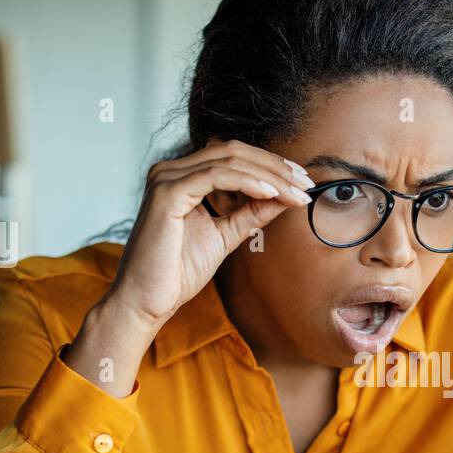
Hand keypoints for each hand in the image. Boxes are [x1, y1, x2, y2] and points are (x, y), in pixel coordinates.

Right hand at [106, 139, 314, 330]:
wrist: (146, 301)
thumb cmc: (177, 273)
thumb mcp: (226, 235)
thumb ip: (251, 213)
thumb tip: (285, 197)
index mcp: (181, 177)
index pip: (232, 158)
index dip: (270, 165)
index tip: (301, 182)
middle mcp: (170, 171)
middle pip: (232, 151)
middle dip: (274, 165)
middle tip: (306, 182)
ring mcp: (166, 178)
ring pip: (228, 161)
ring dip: (269, 175)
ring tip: (296, 191)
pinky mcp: (167, 193)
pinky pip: (216, 177)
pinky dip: (248, 182)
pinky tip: (272, 193)